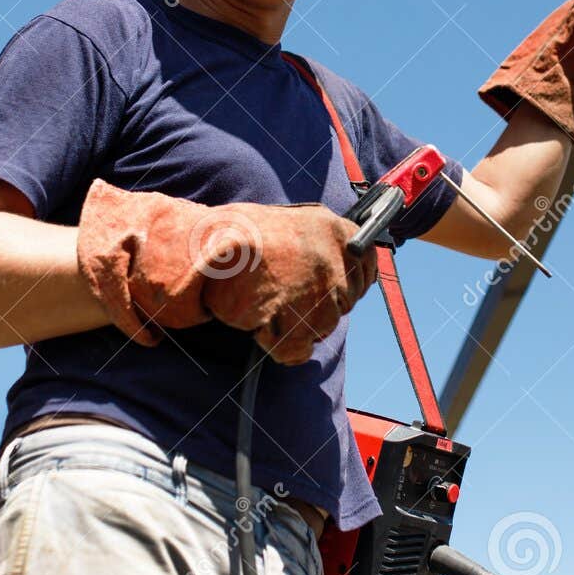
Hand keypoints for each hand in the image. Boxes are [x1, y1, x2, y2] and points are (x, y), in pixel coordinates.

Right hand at [197, 202, 378, 364]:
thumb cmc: (240, 234)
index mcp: (336, 230)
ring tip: (267, 304)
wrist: (206, 248)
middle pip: (344, 301)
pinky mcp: (299, 325)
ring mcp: (320, 294)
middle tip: (286, 295)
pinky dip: (281, 347)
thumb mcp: (290, 224)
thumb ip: (318, 244)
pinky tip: (261, 325)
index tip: (336, 287)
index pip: (367, 264)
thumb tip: (337, 265)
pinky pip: (299, 350)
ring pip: (323, 327)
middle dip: (319, 304)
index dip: (350, 279)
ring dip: (298, 325)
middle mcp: (335, 261)